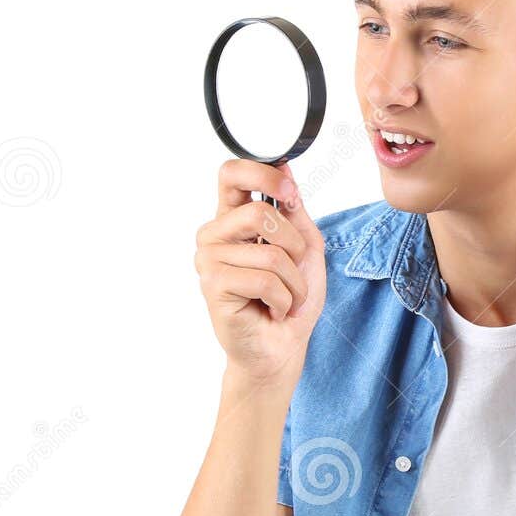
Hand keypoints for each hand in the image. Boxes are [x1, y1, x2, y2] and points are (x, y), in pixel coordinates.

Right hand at [196, 159, 326, 386]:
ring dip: (293, 282)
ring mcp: (209, 260)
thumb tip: (285, 169)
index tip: (289, 193)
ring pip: (268, 253)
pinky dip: (283, 299)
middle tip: (294, 270)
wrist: (282, 347)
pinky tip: (274, 310)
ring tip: (285, 297)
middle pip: (258, 213)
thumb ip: (294, 211)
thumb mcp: (305, 247)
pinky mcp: (212, 286)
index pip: (231, 174)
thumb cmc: (291, 299)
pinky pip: (264, 280)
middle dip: (293, 246)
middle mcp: (215, 235)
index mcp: (233, 218)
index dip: (263, 175)